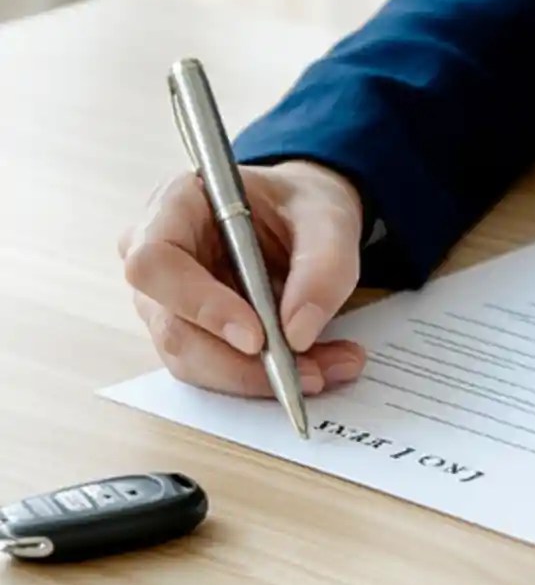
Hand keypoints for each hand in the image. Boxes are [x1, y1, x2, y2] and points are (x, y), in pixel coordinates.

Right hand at [118, 160, 367, 395]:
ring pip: (193, 359)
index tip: (256, 338)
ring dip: (259, 378)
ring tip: (326, 369)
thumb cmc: (303, 207)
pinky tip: (315, 368)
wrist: (305, 220)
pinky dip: (265, 378)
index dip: (199, 306)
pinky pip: (217, 369)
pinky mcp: (193, 332)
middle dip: (241, 363)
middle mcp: (158, 256)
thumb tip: (297, 334)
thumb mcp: (329, 220)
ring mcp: (168, 300)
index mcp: (175, 205)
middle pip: (172, 327)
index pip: (155, 263)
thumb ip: (323, 267)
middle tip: (308, 372)